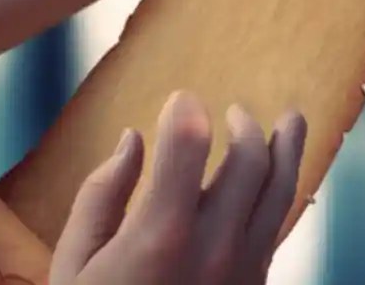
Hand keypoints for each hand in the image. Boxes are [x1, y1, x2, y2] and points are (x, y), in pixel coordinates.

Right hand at [50, 91, 306, 284]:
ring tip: (291, 119)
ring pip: (281, 189)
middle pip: (248, 159)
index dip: (185, 110)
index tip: (181, 97)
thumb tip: (133, 139)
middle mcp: (214, 247)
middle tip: (234, 113)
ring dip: (288, 146)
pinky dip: (283, 187)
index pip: (188, 144)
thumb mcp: (73, 265)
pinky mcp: (258, 284)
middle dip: (242, 125)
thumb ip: (102, 195)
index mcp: (160, 236)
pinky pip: (279, 222)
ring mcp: (244, 267)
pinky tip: (277, 173)